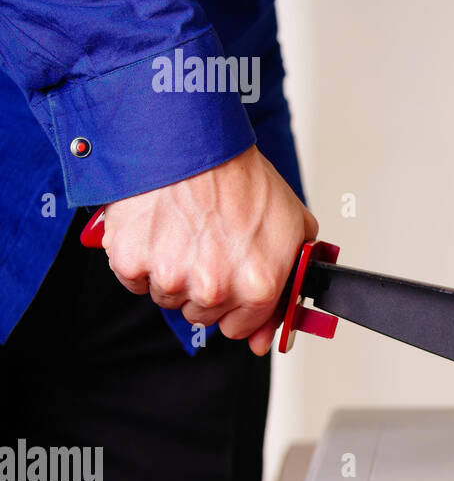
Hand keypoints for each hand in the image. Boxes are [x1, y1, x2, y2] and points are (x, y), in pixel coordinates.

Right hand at [100, 145, 317, 354]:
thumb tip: (268, 338)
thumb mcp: (295, 228)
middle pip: (202, 314)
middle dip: (206, 286)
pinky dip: (142, 259)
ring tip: (185, 231)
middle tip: (209, 245)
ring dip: (173, 272)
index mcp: (258, 286)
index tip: (232, 283)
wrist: (194, 142)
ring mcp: (170, 277)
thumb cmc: (243, 179)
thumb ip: (290, 285)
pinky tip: (160, 229)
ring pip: (167, 297)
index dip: (237, 305)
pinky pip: (134, 279)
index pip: (241, 328)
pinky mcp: (131, 262)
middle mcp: (214, 289)